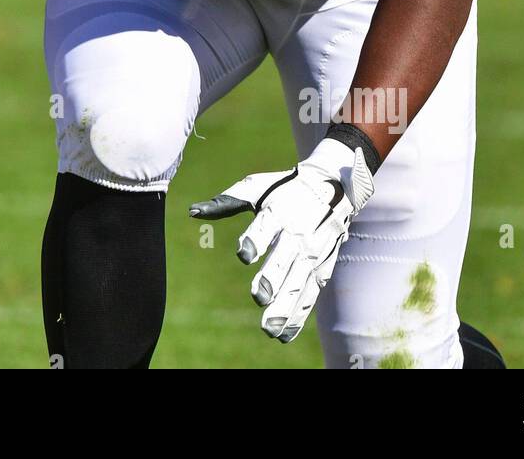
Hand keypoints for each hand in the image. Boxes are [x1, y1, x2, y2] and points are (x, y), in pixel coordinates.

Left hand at [190, 139, 374, 341]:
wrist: (331, 189)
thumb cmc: (283, 190)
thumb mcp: (256, 188)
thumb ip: (225, 202)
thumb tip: (192, 212)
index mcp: (278, 212)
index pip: (267, 226)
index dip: (256, 239)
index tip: (244, 254)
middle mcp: (298, 234)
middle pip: (285, 259)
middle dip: (273, 278)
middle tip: (259, 297)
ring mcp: (311, 255)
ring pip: (299, 284)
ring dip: (285, 307)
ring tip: (269, 328)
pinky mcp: (321, 270)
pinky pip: (310, 296)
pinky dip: (297, 317)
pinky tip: (282, 335)